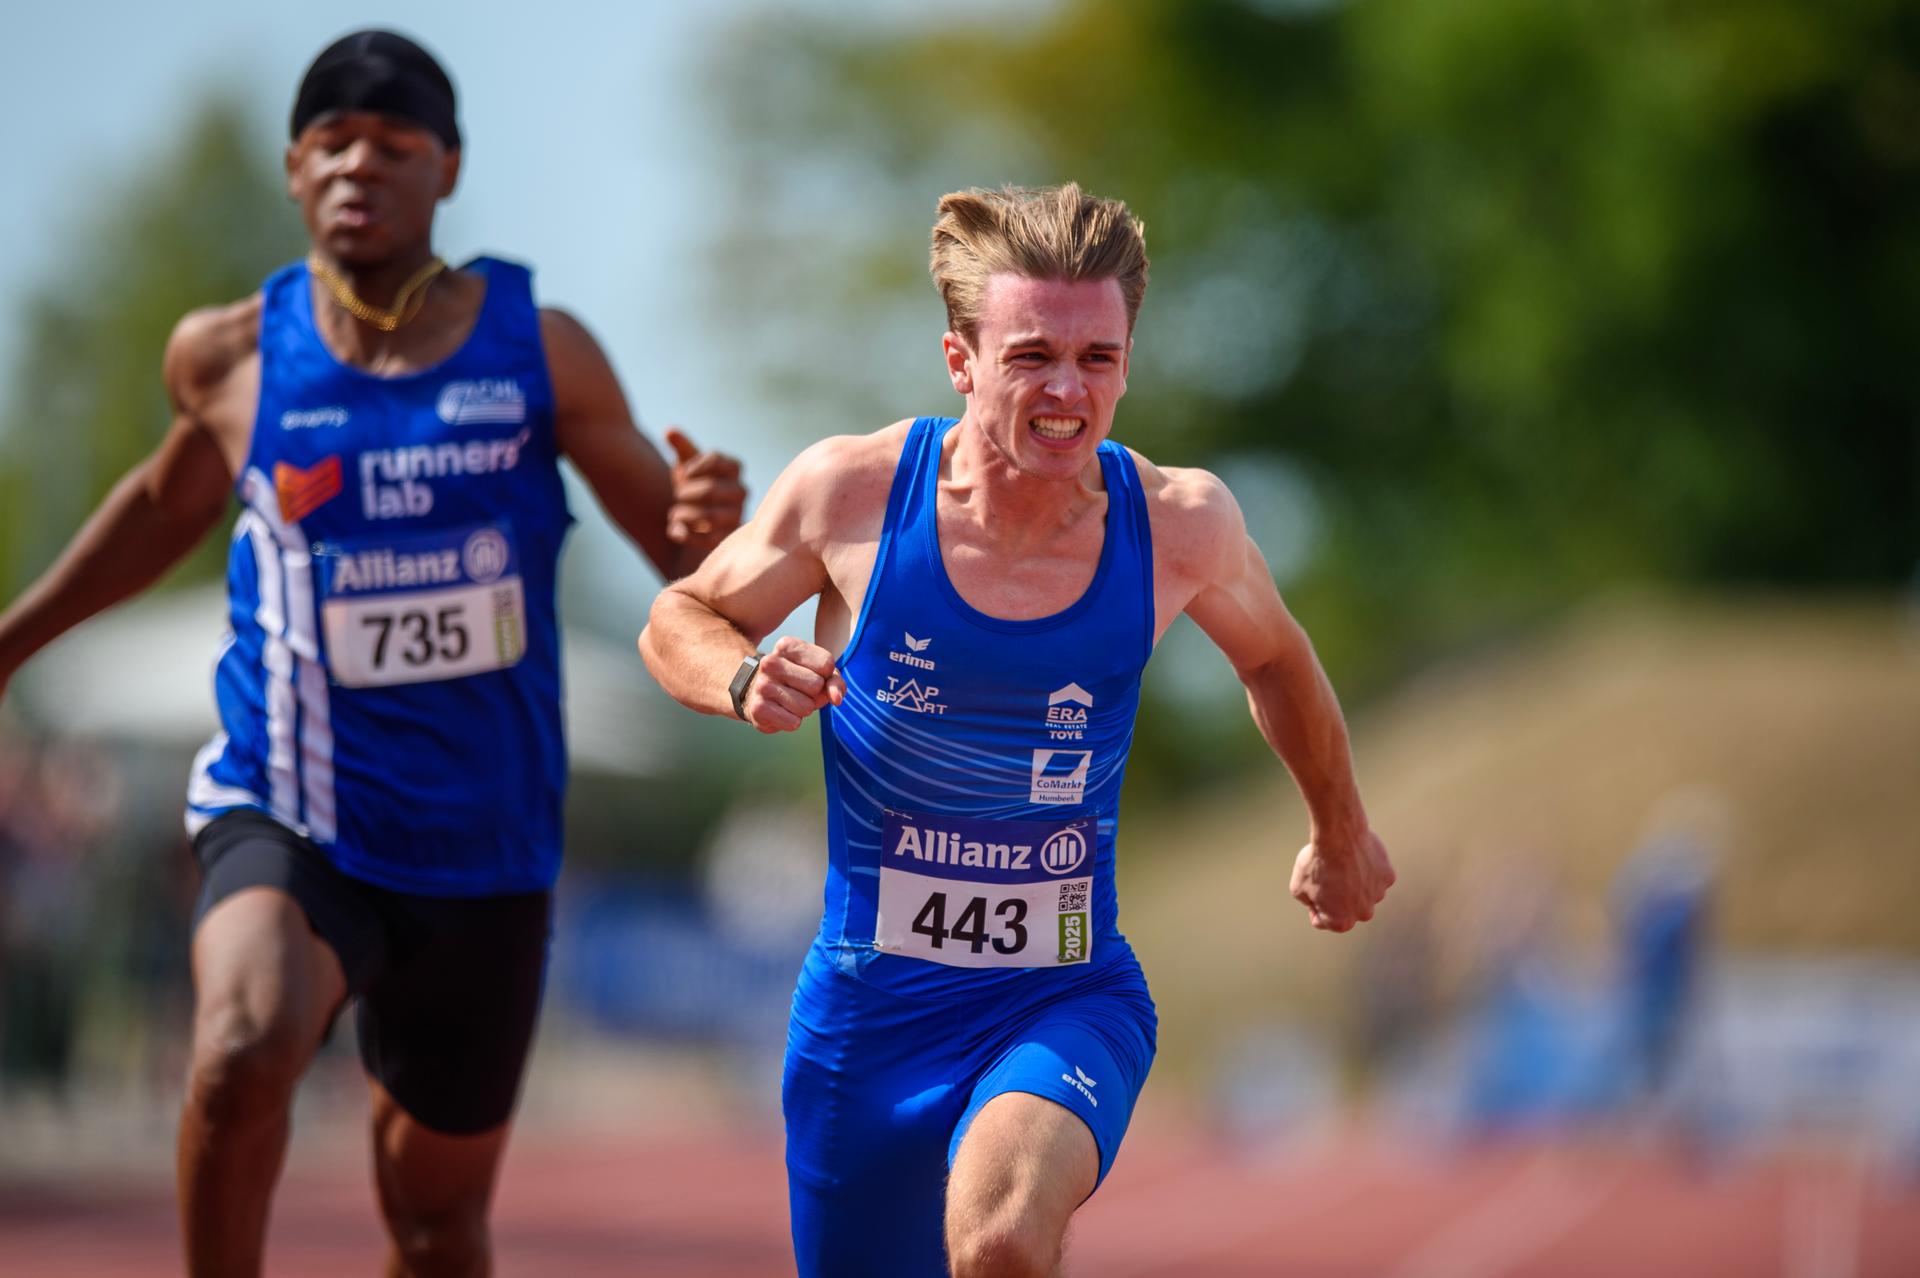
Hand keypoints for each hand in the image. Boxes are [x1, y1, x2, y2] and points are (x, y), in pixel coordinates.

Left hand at [664, 427, 745, 551]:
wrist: (699, 520)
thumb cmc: (694, 485)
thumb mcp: (687, 465)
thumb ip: (682, 448)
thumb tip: (669, 430)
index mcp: (733, 468)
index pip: (716, 460)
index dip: (694, 466)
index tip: (683, 472)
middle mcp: (740, 491)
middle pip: (710, 490)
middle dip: (686, 493)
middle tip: (676, 495)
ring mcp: (737, 515)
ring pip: (709, 516)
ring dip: (684, 515)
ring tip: (673, 514)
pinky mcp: (728, 538)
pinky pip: (708, 540)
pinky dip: (687, 536)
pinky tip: (673, 531)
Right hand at [742, 635, 845, 733]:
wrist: (758, 694)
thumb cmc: (797, 680)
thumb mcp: (819, 672)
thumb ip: (835, 681)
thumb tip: (836, 698)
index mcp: (786, 646)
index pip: (826, 664)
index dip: (826, 675)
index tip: (812, 674)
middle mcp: (770, 662)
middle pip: (816, 685)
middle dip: (815, 694)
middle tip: (801, 691)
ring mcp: (762, 685)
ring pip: (806, 706)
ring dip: (805, 709)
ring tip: (791, 701)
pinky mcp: (758, 708)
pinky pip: (793, 722)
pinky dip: (793, 721)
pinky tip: (781, 711)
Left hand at [1290, 829, 1394, 932]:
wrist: (1338, 836)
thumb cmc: (1316, 863)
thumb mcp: (1298, 888)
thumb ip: (1310, 903)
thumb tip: (1320, 902)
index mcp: (1341, 923)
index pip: (1324, 920)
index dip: (1315, 904)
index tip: (1313, 889)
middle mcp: (1363, 914)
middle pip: (1347, 908)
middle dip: (1338, 897)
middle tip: (1328, 876)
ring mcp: (1378, 895)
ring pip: (1364, 892)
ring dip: (1354, 883)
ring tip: (1342, 864)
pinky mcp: (1388, 877)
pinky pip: (1375, 876)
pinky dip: (1367, 869)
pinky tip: (1356, 857)